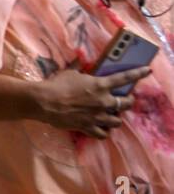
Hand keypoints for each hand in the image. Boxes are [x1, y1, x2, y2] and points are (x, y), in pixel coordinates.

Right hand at [34, 67, 151, 138]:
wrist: (45, 101)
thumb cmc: (57, 84)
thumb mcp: (69, 72)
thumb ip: (78, 67)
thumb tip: (79, 59)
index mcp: (100, 85)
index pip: (124, 78)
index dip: (138, 73)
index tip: (147, 70)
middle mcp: (104, 101)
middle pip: (126, 104)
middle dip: (127, 103)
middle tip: (123, 102)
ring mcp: (97, 116)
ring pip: (117, 122)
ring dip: (115, 119)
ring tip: (111, 117)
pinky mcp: (88, 127)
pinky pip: (102, 134)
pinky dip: (103, 132)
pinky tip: (101, 129)